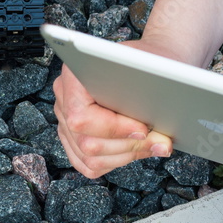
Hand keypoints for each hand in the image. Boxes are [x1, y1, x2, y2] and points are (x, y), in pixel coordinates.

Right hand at [53, 40, 174, 178]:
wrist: (146, 60)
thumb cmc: (148, 59)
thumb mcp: (152, 69)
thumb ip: (149, 98)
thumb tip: (159, 137)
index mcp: (74, 75)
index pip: (81, 117)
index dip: (114, 129)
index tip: (143, 128)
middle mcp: (64, 97)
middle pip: (86, 143)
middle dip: (127, 147)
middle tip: (158, 142)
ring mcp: (65, 117)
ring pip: (88, 158)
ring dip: (124, 157)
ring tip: (151, 146)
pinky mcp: (72, 134)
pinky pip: (86, 163)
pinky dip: (113, 162)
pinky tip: (133, 151)